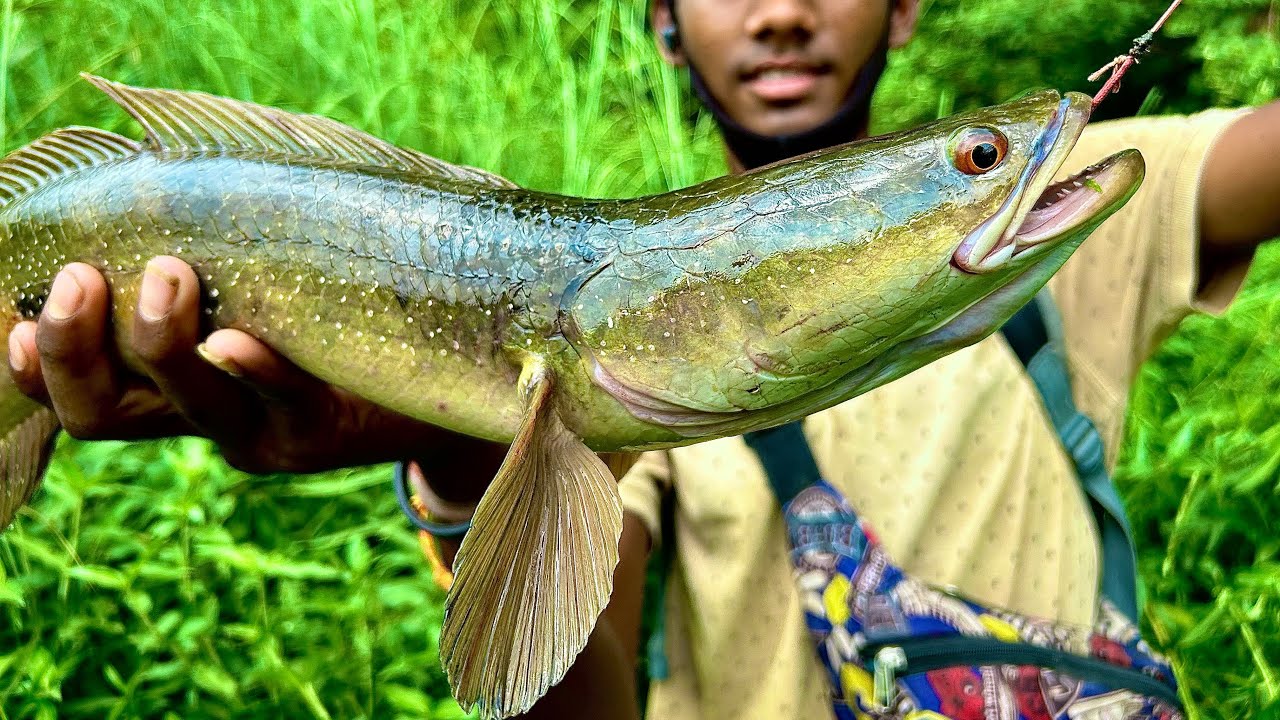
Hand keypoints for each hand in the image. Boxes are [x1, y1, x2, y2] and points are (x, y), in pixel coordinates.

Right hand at [6, 256, 500, 473]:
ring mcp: (262, 431)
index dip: (40, 366)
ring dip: (165, 343)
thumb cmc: (328, 308)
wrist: (431, 381)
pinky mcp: (321, 432)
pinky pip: (287, 402)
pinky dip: (259, 371)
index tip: (16, 320)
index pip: (81, 387)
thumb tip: (146, 160)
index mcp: (167, 382)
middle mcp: (202, 414)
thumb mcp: (254, 277)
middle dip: (80, 352)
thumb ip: (202, 249)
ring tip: (168, 274)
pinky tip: (238, 339)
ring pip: (194, 407)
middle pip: (107, 414)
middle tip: (81, 279)